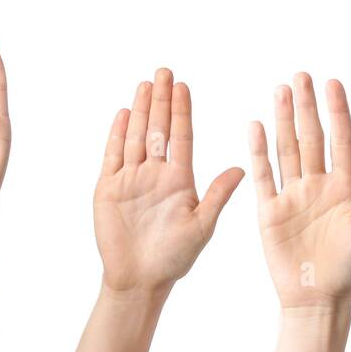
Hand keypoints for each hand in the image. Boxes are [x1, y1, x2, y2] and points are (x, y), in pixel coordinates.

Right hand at [95, 68, 243, 293]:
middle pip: (159, 129)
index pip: (181, 137)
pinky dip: (117, 135)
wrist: (140, 280)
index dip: (182, 111)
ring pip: (136, 137)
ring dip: (141, 111)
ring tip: (145, 84)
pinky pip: (113, 156)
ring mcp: (131, 180)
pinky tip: (124, 113)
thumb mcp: (202, 226)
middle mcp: (156, 174)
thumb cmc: (175, 258)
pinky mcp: (108, 189)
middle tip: (164, 71)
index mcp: (180, 180)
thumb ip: (218, 195)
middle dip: (162, 100)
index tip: (183, 85)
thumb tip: (242, 168)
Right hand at [248, 74, 350, 310]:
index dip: (338, 111)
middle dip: (308, 106)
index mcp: (347, 187)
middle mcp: (320, 185)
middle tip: (302, 75)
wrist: (319, 300)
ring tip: (282, 90)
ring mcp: (293, 195)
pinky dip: (259, 151)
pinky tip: (257, 125)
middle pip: (312, 137)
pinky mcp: (270, 211)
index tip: (333, 83)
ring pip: (288, 149)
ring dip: (285, 119)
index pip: (342, 139)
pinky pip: (264, 175)